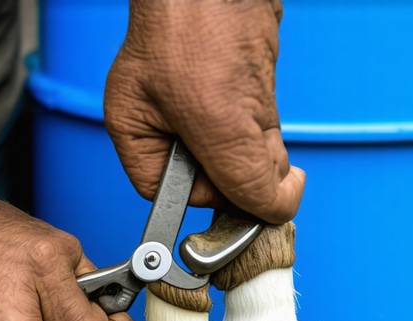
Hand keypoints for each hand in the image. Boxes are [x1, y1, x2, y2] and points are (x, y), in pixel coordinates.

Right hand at [104, 0, 304, 223]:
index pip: (170, 195)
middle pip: (209, 179)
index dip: (207, 198)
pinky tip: (260, 107)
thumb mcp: (215, 117)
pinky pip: (253, 136)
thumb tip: (274, 209)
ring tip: (251, 111)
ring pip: (237, 159)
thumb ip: (243, 176)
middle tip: (255, 153)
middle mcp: (167, 126)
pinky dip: (268, 135)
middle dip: (239, 173)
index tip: (239, 196)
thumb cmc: (195, 17)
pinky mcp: (232, 97)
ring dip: (259, 153)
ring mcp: (202, 112)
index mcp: (138, 133)